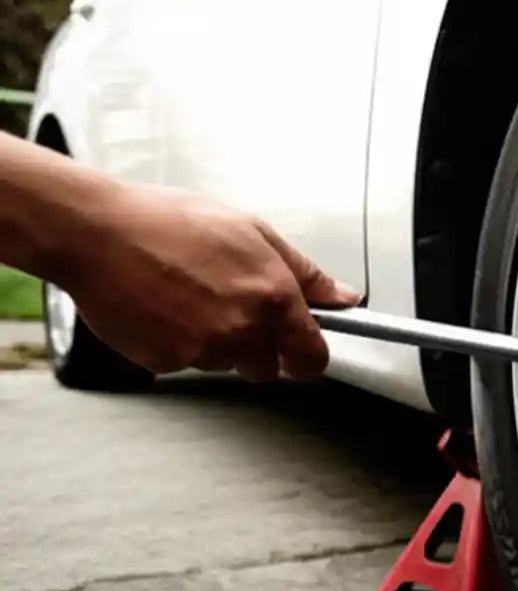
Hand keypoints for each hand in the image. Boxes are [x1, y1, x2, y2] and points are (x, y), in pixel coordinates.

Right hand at [56, 184, 360, 381]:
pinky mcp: (166, 361)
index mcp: (272, 297)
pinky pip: (187, 363)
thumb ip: (305, 273)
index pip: (311, 357)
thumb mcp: (253, 232)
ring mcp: (202, 350)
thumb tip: (345, 297)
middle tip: (232, 306)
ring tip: (191, 295)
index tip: (304, 352)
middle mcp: (242, 329)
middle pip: (268, 368)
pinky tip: (166, 307)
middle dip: (259, 346)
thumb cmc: (171, 222)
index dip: (309, 357)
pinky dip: (182, 343)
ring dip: (218, 341)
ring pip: (226, 364)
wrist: (98, 232)